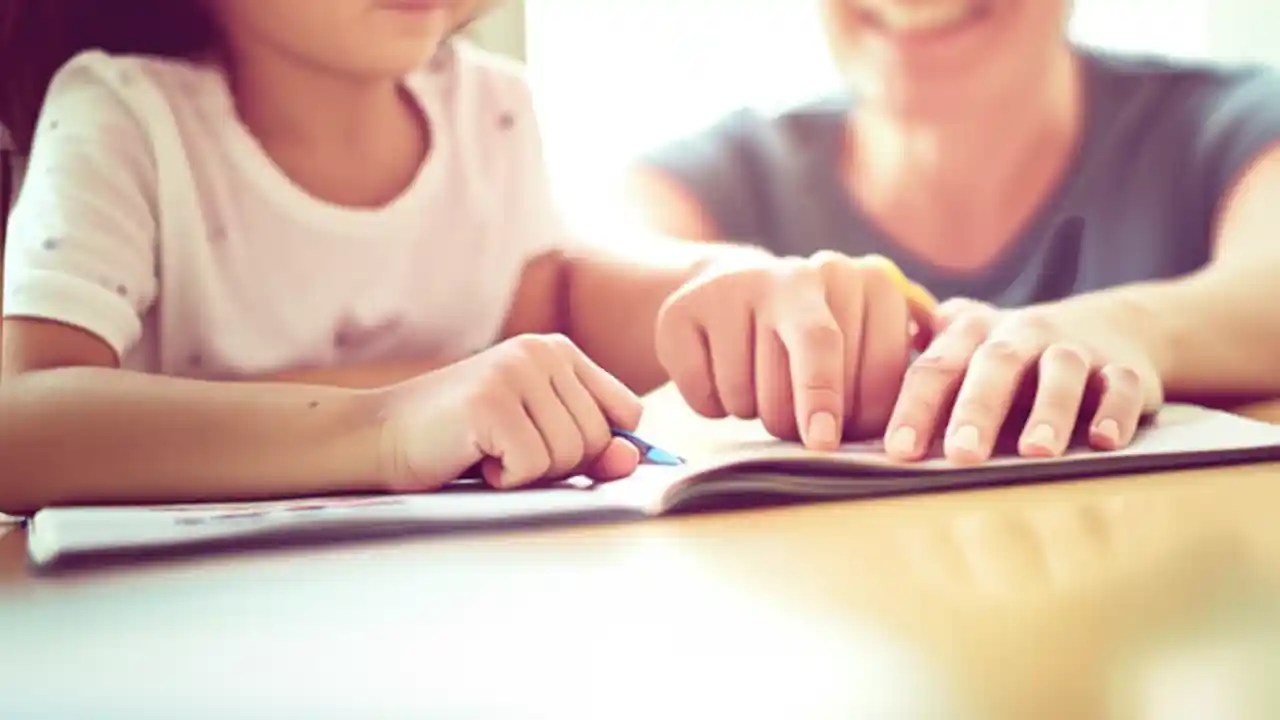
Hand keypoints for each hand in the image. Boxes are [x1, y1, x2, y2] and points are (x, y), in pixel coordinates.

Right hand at [377, 334, 643, 490]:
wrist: (380, 436)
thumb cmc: (461, 441)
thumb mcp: (537, 440)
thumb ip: (588, 447)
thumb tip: (631, 460)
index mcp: (558, 351)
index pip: (627, 412)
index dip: (600, 448)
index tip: (554, 453)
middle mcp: (542, 352)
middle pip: (599, 438)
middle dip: (560, 466)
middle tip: (509, 453)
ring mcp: (515, 372)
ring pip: (570, 455)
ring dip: (530, 474)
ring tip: (490, 453)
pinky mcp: (491, 402)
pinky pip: (533, 465)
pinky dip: (506, 479)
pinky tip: (476, 460)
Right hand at [656, 251, 930, 449]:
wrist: (729, 290)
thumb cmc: (810, 335)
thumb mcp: (861, 344)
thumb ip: (882, 379)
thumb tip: (897, 435)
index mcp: (861, 280)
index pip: (862, 366)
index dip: (850, 415)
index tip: (833, 444)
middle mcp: (800, 275)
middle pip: (800, 385)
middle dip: (796, 423)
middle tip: (795, 421)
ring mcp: (736, 287)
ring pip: (748, 396)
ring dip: (753, 411)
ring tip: (756, 382)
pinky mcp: (682, 311)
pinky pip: (704, 395)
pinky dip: (712, 406)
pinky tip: (719, 373)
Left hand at [885, 299, 1164, 463]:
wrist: (1111, 326)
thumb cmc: (1014, 359)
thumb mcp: (967, 356)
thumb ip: (923, 379)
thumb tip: (849, 414)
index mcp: (973, 335)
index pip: (936, 369)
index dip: (916, 408)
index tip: (898, 451)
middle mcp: (1022, 335)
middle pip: (995, 366)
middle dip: (977, 409)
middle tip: (962, 454)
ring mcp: (1076, 349)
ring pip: (1062, 372)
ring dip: (1048, 410)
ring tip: (1035, 452)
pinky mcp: (1127, 369)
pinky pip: (1123, 387)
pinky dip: (1115, 412)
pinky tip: (1102, 442)